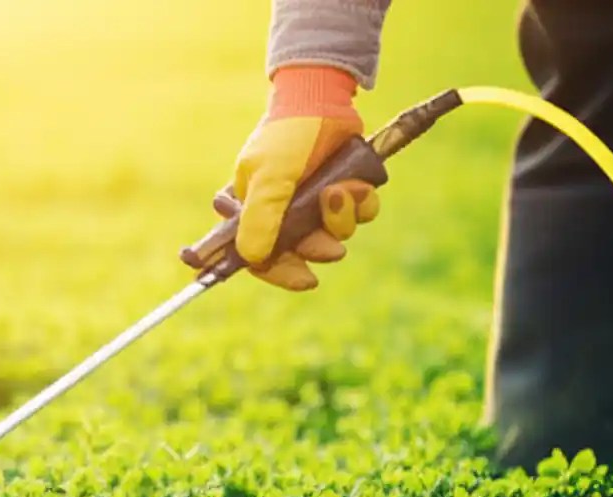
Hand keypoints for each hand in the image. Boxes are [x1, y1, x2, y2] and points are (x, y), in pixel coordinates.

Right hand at [231, 66, 380, 290]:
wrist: (322, 99)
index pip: (260, 255)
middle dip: (319, 247)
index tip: (305, 280)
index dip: (281, 272)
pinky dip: (361, 204)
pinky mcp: (341, 190)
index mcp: (253, 210)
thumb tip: (251, 259)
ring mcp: (312, 202)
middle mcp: (282, 211)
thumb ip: (260, 220)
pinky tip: (357, 183)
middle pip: (301, 252)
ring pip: (334, 234)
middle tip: (331, 248)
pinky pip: (358, 215)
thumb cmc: (286, 137)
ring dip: (342, 218)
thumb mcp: (269, 179)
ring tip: (343, 190)